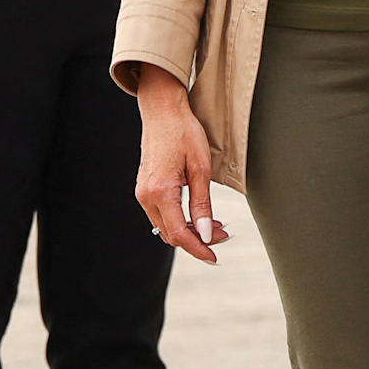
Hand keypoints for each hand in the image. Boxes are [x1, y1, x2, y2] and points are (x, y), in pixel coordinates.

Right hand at [130, 76, 223, 264]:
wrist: (162, 110)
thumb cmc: (184, 133)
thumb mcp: (200, 169)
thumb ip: (202, 204)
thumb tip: (207, 234)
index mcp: (160, 192)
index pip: (179, 234)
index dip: (198, 249)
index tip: (215, 257)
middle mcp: (146, 196)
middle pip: (172, 234)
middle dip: (198, 240)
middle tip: (225, 235)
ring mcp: (143, 193)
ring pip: (167, 226)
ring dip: (191, 231)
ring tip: (217, 225)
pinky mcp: (146, 188)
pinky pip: (163, 214)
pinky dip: (181, 220)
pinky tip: (200, 215)